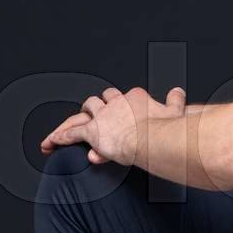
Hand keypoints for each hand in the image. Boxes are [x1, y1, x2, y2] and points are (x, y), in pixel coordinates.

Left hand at [40, 85, 187, 165]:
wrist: (154, 139)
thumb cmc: (166, 130)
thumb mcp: (175, 112)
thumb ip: (176, 100)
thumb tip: (178, 91)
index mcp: (135, 98)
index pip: (122, 97)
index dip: (118, 103)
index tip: (119, 110)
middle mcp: (116, 103)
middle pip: (101, 100)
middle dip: (95, 105)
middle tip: (90, 112)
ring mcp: (103, 116)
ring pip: (85, 111)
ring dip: (77, 118)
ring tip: (69, 125)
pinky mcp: (93, 132)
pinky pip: (74, 133)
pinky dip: (62, 136)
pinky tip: (54, 141)